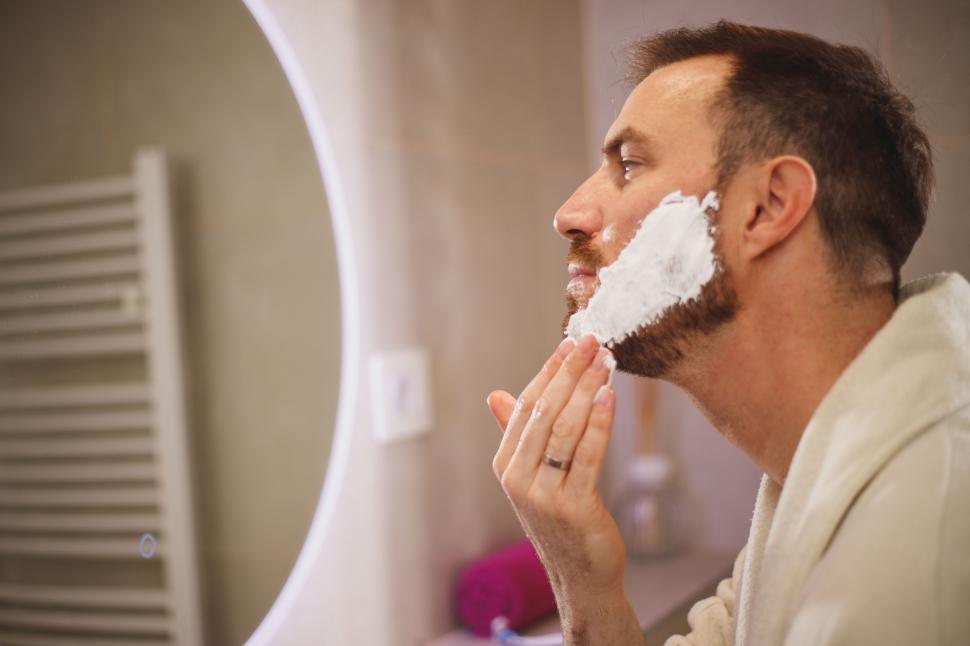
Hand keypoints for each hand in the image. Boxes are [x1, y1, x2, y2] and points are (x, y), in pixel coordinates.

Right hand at [487, 334, 625, 603]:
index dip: (548, 371)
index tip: (569, 343)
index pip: (524, 406)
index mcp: (506, 465)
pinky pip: (587, 454)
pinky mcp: (573, 506)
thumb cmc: (560, 520)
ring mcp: (543, 494)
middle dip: (569, 372)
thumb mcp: (532, 476)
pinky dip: (600, 421)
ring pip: (565, 428)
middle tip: (592, 342)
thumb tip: (496, 395)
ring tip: (606, 361)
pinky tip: (610, 396)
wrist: (581, 575)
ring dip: (587, 389)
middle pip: (544, 411)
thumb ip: (517, 433)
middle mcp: (518, 478)